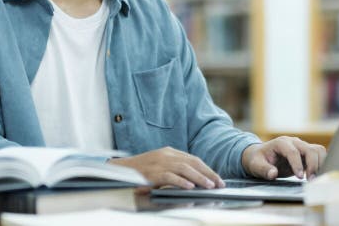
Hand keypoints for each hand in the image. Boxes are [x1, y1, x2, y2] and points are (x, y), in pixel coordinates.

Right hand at [109, 146, 224, 188]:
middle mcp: (166, 155)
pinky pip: (170, 176)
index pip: (193, 159)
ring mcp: (159, 163)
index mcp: (169, 152)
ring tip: (209, 186)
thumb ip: (174, 168)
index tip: (217, 178)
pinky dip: (181, 182)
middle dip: (208, 173)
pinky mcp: (152, 173)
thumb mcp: (159, 164)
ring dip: (199, 177)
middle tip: (219, 183)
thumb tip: (194, 178)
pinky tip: (190, 187)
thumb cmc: (141, 170)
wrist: (120, 170)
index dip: (207, 169)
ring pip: (184, 168)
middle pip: (192, 162)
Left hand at [241, 136, 326, 179]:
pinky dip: (321, 163)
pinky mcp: (306, 153)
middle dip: (312, 165)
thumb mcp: (255, 165)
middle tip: (310, 180)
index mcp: (280, 143)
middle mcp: (293, 142)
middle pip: (309, 149)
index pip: (293, 152)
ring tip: (314, 178)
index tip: (300, 177)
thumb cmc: (258, 160)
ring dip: (319, 164)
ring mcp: (301, 146)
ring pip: (317, 150)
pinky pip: (319, 154)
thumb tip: (272, 174)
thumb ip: (263, 169)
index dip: (297, 164)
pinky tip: (317, 174)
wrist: (260, 156)